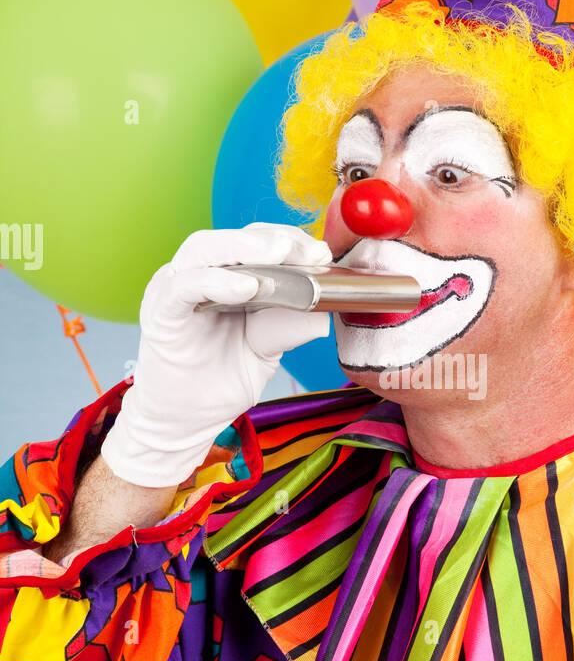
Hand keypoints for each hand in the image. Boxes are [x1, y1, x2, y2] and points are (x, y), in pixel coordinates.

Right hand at [100, 224, 331, 486]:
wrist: (185, 422)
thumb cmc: (221, 380)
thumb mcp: (266, 350)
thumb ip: (287, 326)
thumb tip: (326, 312)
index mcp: (223, 277)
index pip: (254, 243)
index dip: (289, 242)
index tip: (322, 254)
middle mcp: (196, 275)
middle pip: (231, 238)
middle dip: (272, 240)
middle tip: (305, 251)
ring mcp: (174, 290)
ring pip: (203, 249)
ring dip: (244, 249)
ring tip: (278, 256)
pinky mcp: (160, 314)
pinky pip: (184, 287)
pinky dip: (216, 281)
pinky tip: (246, 288)